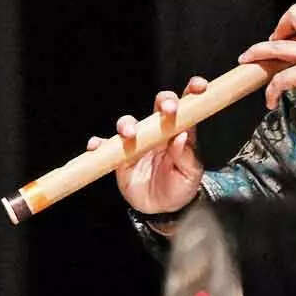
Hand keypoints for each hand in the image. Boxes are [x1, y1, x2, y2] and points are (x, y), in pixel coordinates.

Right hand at [102, 76, 209, 215]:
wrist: (161, 209)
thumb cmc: (180, 187)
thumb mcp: (190, 175)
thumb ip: (186, 156)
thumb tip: (182, 135)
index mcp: (179, 132)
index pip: (187, 107)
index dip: (192, 91)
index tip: (199, 86)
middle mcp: (158, 132)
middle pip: (158, 106)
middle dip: (163, 101)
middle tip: (168, 109)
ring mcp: (137, 142)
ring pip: (129, 122)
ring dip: (127, 124)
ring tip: (129, 133)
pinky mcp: (119, 155)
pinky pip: (105, 145)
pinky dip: (99, 144)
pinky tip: (96, 146)